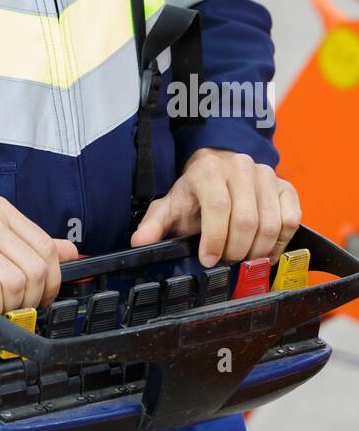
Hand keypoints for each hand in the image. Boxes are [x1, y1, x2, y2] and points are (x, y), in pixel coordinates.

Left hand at [129, 148, 300, 266]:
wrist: (219, 170)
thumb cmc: (195, 193)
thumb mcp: (171, 206)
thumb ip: (155, 224)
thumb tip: (140, 242)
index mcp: (208, 170)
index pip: (218, 206)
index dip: (215, 238)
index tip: (209, 260)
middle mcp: (240, 167)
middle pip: (247, 219)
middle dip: (236, 250)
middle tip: (226, 263)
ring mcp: (266, 175)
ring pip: (270, 223)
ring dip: (258, 251)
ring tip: (243, 259)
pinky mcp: (285, 187)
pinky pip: (291, 220)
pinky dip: (279, 243)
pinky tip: (264, 251)